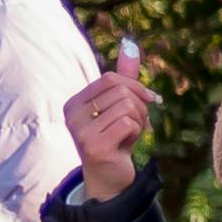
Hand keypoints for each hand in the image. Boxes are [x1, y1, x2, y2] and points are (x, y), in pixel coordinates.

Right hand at [63, 39, 155, 200]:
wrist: (109, 178)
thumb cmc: (115, 138)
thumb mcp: (120, 105)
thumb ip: (124, 76)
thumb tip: (130, 43)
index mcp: (74, 103)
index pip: (110, 78)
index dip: (135, 85)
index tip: (149, 100)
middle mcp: (72, 116)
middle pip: (121, 91)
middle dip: (140, 106)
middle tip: (137, 124)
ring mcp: (81, 131)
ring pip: (128, 106)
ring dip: (140, 121)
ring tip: (131, 134)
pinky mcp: (94, 145)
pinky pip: (129, 123)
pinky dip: (137, 132)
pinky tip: (127, 145)